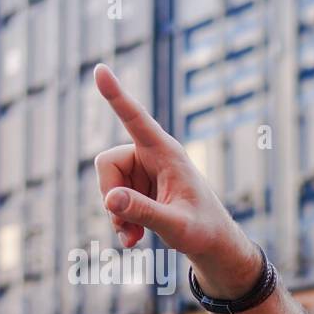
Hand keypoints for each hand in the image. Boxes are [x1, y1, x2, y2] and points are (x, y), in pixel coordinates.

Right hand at [92, 63, 261, 296]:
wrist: (213, 244)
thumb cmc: (203, 231)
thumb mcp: (175, 226)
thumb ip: (144, 211)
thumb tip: (110, 199)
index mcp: (167, 153)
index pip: (136, 120)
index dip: (116, 96)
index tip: (100, 69)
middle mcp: (152, 156)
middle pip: (107, 164)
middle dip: (110, 196)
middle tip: (125, 226)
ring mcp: (143, 171)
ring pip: (107, 184)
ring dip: (115, 214)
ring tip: (134, 237)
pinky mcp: (139, 187)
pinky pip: (112, 198)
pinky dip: (119, 220)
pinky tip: (132, 240)